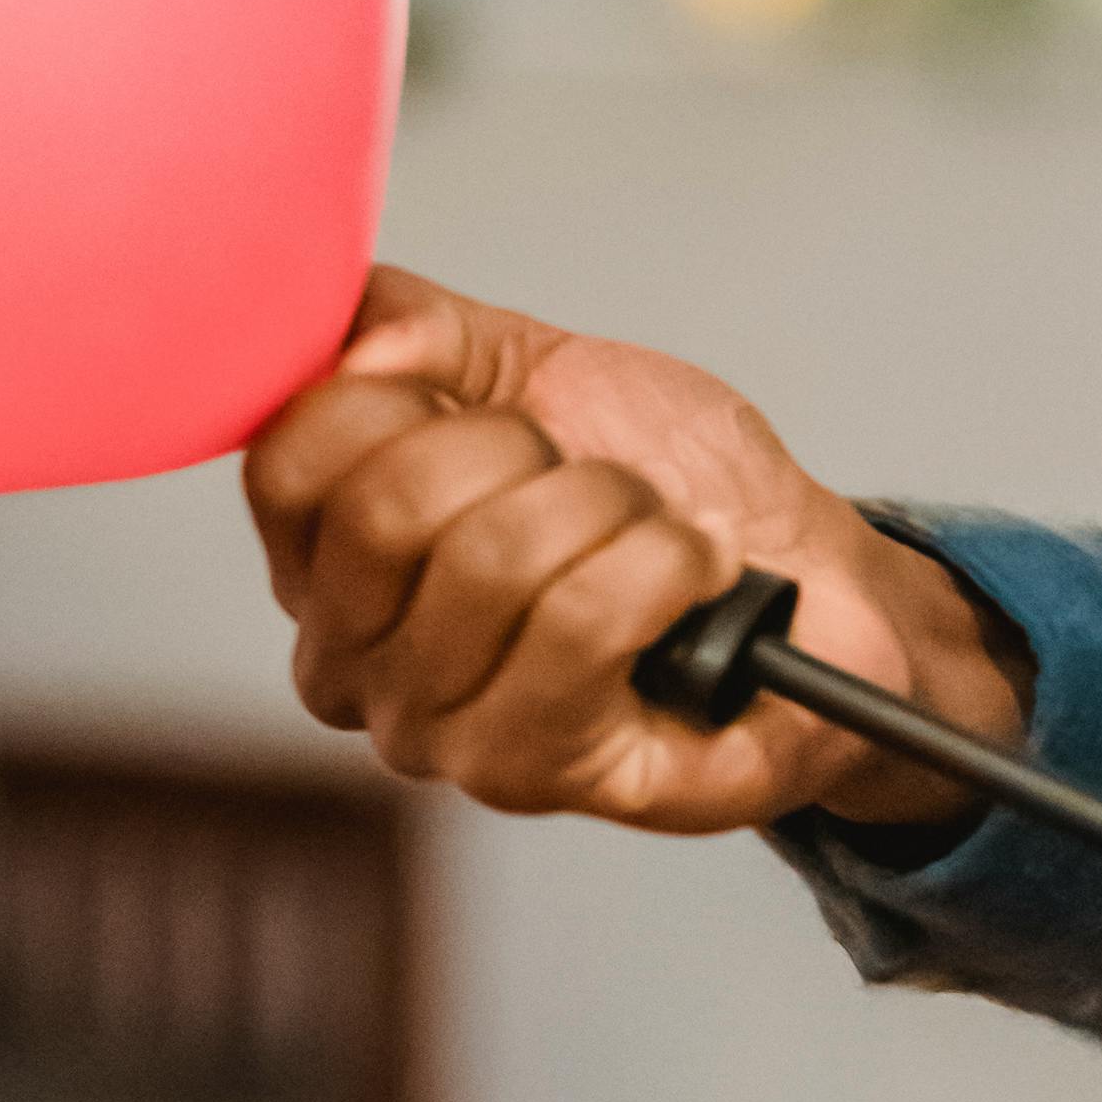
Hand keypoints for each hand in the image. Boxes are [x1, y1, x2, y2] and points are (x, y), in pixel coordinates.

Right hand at [239, 268, 1027, 835]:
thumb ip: (416, 327)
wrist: (809, 583)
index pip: (292, 459)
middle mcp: (351, 662)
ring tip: (652, 530)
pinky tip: (691, 582)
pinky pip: (585, 623)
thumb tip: (353, 343)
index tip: (488, 407)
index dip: (407, 394)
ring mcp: (434, 730)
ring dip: (616, 508)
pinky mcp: (529, 774)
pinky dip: (668, 565)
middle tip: (585, 472)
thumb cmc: (668, 486)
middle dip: (524, 449)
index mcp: (324, 559)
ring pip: (496, 558)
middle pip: (387, 507)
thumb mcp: (535, 364)